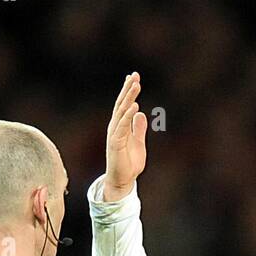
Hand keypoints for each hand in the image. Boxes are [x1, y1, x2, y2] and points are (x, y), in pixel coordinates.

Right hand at [103, 71, 147, 201]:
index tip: (134, 77)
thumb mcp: (138, 143)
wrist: (122, 181)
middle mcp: (115, 127)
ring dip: (128, 97)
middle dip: (128, 89)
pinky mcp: (115, 143)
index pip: (123, 105)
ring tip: (135, 84)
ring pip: (121, 112)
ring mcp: (114, 134)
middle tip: (135, 75)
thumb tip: (141, 114)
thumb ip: (138, 129)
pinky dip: (128, 115)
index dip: (128, 91)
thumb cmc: (129, 164)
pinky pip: (122, 126)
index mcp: (120, 126)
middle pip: (121, 104)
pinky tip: (135, 105)